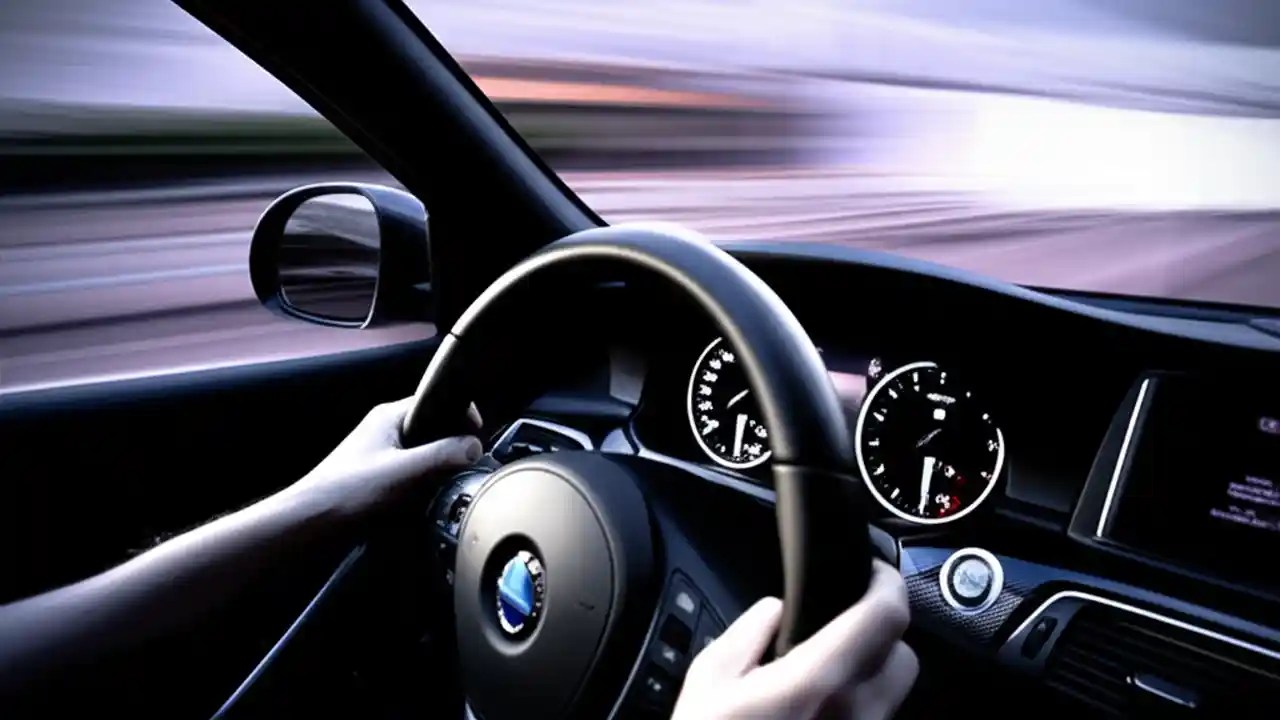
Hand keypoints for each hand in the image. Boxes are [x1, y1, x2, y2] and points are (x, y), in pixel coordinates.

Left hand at [286, 397, 482, 518]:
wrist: (309, 522)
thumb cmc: (348, 491)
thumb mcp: (403, 471)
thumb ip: (442, 455)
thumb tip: (475, 446)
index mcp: (389, 416)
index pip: (436, 401)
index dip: (460, 415)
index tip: (477, 437)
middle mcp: (386, 430)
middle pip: (434, 429)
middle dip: (452, 447)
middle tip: (465, 467)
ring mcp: (382, 454)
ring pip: (424, 454)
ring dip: (437, 469)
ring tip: (446, 487)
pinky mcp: (379, 477)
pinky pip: (413, 474)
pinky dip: (424, 485)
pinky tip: (427, 501)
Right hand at [673, 560, 916, 719]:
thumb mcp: (708, 681)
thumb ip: (747, 635)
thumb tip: (772, 611)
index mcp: (817, 681)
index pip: (886, 616)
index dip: (888, 584)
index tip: (873, 574)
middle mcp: (856, 714)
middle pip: (904, 657)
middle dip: (879, 638)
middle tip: (841, 633)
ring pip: (892, 698)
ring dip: (869, 681)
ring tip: (822, 685)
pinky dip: (856, 714)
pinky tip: (819, 717)